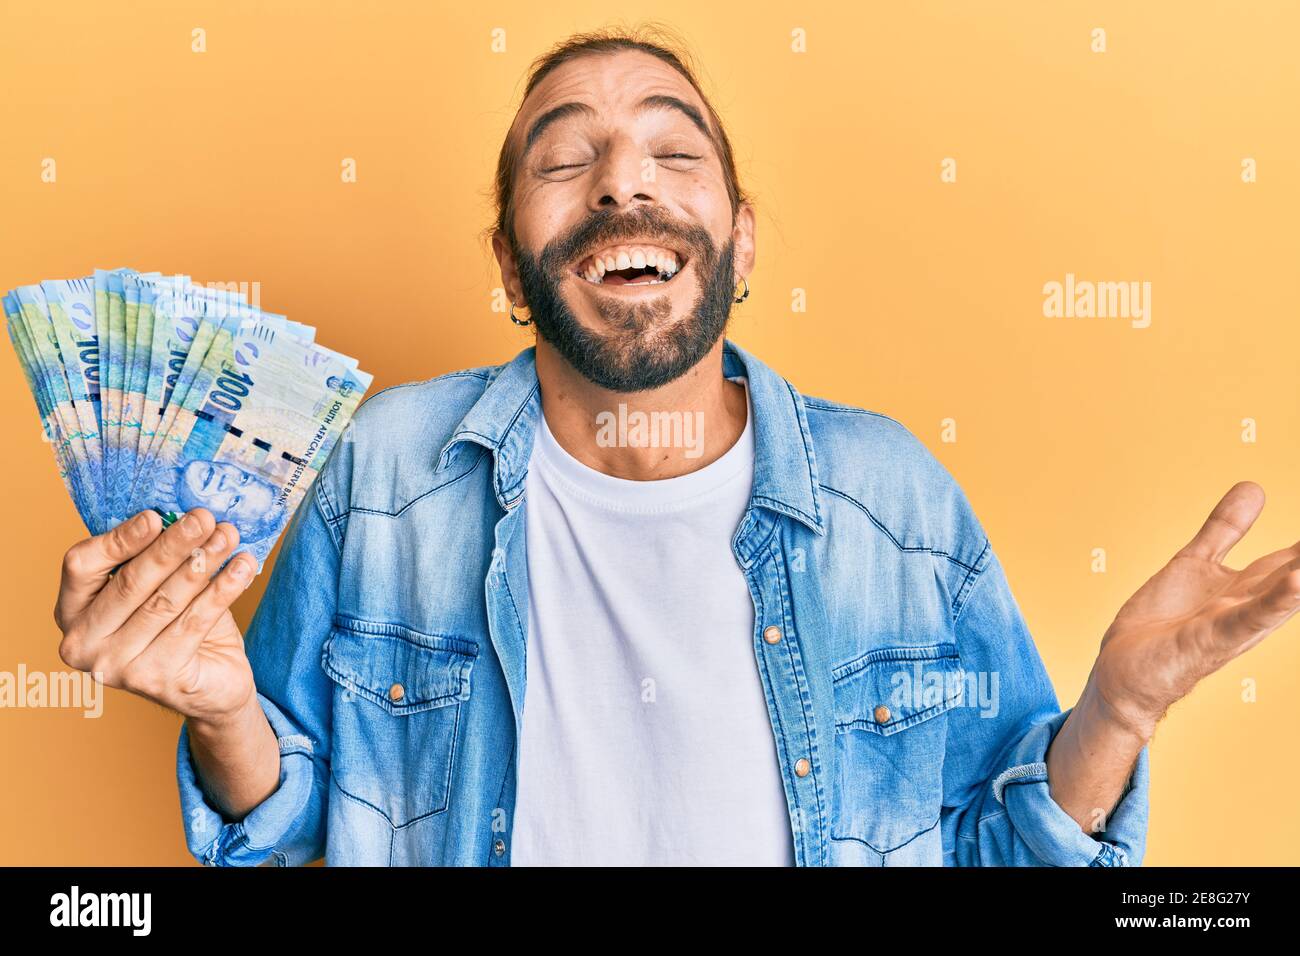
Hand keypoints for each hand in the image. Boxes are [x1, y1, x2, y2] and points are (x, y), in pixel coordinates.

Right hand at [55, 508, 258, 724]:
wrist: (211, 686)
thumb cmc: (179, 627)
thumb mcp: (158, 587)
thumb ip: (154, 556)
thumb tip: (179, 511)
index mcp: (72, 611)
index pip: (82, 566)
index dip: (118, 540)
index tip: (154, 516)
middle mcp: (83, 643)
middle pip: (131, 582)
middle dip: (172, 545)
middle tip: (203, 517)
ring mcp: (117, 666)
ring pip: (165, 601)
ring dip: (203, 562)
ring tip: (228, 536)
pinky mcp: (157, 679)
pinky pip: (194, 623)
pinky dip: (222, 591)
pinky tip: (242, 567)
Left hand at [1091, 481, 1299, 738]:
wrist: (1123, 671)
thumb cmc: (1164, 622)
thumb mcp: (1195, 562)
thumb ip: (1225, 529)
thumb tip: (1254, 487)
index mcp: (1248, 588)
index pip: (1292, 560)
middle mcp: (1248, 607)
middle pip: (1295, 577)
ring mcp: (1231, 625)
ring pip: (1281, 596)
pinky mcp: (1210, 639)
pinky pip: (1247, 618)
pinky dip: (1273, 601)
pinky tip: (1296, 581)